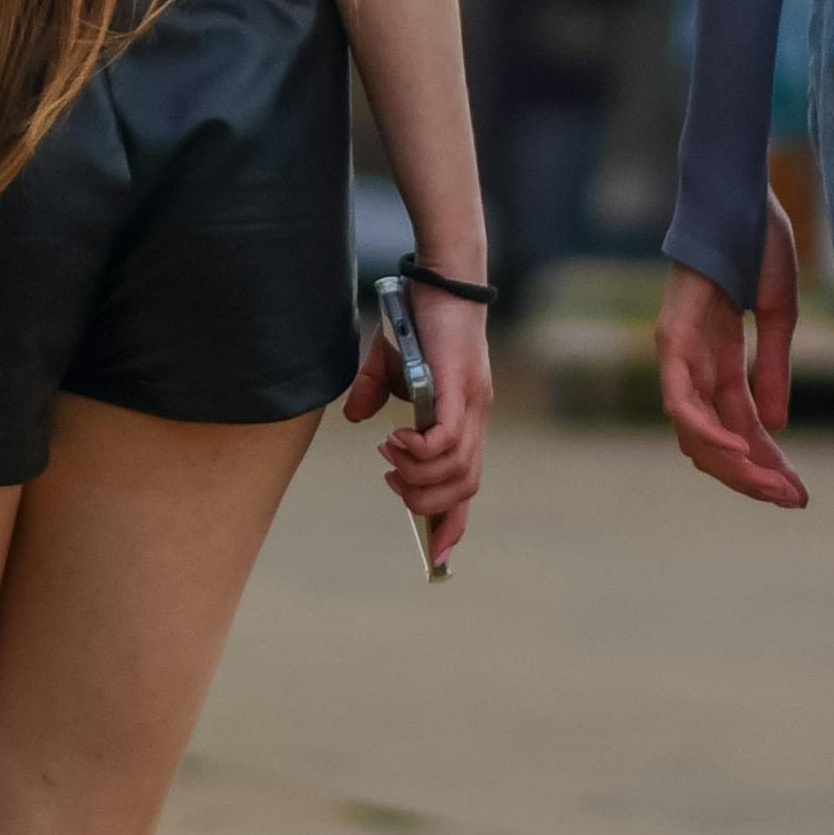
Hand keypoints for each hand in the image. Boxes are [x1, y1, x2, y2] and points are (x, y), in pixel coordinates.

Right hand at [344, 285, 494, 563]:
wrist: (442, 277)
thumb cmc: (419, 316)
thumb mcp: (388, 362)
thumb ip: (374, 392)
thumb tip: (356, 419)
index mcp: (466, 419)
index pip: (468, 484)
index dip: (454, 523)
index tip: (440, 557)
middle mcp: (476, 418)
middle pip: (464, 488)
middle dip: (424, 501)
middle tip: (392, 480)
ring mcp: (472, 406)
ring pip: (456, 470)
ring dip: (417, 475)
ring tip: (390, 455)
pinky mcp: (460, 389)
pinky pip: (447, 441)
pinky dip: (420, 450)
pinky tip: (396, 439)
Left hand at [656, 212, 811, 510]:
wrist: (745, 196)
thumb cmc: (760, 245)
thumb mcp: (779, 319)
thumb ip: (771, 372)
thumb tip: (774, 428)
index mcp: (720, 358)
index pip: (740, 426)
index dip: (767, 462)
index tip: (797, 492)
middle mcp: (694, 362)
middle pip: (715, 440)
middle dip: (753, 475)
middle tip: (791, 499)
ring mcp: (679, 352)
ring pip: (695, 432)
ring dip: (733, 464)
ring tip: (772, 486)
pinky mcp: (671, 338)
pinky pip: (681, 400)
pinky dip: (705, 431)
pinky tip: (737, 453)